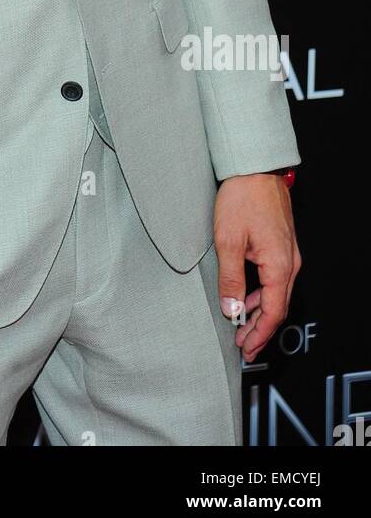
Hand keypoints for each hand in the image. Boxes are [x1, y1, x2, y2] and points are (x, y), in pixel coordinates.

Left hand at [213, 174, 301, 362]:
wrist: (254, 168)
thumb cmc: (243, 197)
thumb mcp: (228, 241)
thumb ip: (230, 279)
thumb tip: (232, 308)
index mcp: (279, 266)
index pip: (272, 313)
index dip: (259, 335)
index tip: (247, 349)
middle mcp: (289, 263)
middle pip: (278, 307)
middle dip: (260, 329)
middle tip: (243, 344)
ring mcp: (288, 254)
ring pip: (277, 293)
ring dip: (260, 312)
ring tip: (241, 325)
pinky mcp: (282, 245)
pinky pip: (275, 279)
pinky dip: (262, 294)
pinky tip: (246, 297)